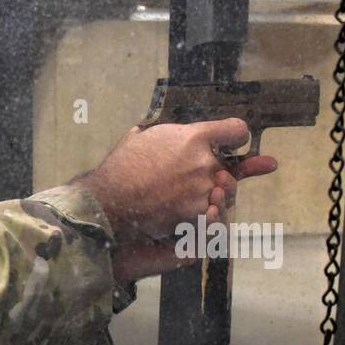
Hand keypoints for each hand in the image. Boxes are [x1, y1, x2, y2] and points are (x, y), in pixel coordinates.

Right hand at [80, 119, 277, 244]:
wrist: (107, 201)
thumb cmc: (119, 169)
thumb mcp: (140, 137)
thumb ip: (161, 133)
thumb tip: (158, 127)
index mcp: (193, 137)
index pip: (236, 131)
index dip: (236, 137)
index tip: (233, 143)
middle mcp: (204, 161)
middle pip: (228, 169)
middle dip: (215, 176)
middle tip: (198, 184)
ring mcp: (202, 189)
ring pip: (222, 195)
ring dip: (208, 198)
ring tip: (185, 201)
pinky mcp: (196, 213)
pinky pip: (210, 215)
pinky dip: (200, 217)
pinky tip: (184, 215)